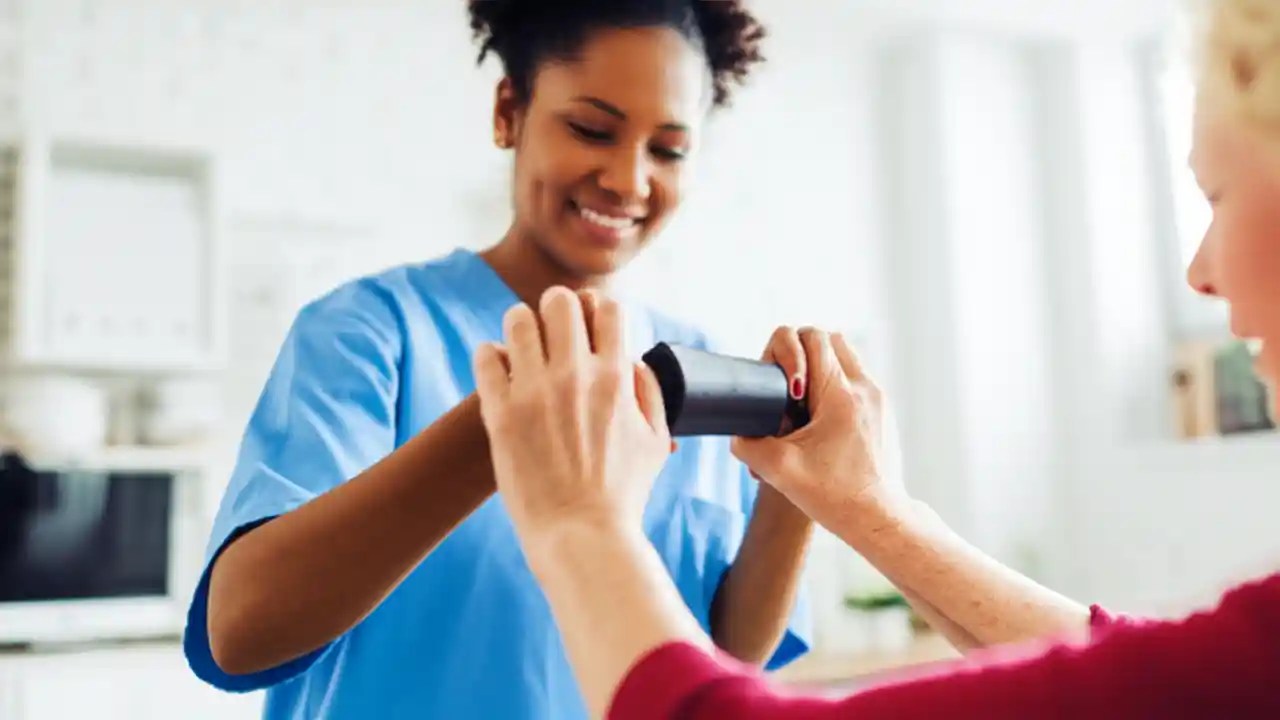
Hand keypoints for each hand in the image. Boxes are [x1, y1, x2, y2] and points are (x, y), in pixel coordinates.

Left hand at [473, 287, 672, 544]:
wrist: (580, 535)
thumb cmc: (622, 494)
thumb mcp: (656, 442)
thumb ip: (650, 393)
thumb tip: (633, 360)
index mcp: (616, 377)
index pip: (609, 309)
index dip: (599, 311)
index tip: (590, 326)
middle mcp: (575, 375)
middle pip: (560, 302)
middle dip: (557, 308)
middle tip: (551, 326)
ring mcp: (535, 392)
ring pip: (518, 320)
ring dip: (520, 324)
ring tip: (520, 341)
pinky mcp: (501, 413)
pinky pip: (485, 357)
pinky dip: (491, 355)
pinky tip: (497, 367)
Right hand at [731, 328, 905, 527]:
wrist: (879, 518)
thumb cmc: (834, 497)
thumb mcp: (778, 471)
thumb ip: (747, 444)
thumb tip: (738, 430)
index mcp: (840, 395)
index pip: (811, 337)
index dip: (786, 352)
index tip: (783, 389)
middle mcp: (864, 388)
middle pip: (828, 338)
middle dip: (801, 354)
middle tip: (788, 390)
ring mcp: (878, 397)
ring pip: (844, 355)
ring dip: (819, 368)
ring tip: (804, 406)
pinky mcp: (883, 410)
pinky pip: (855, 378)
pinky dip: (834, 385)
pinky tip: (821, 421)